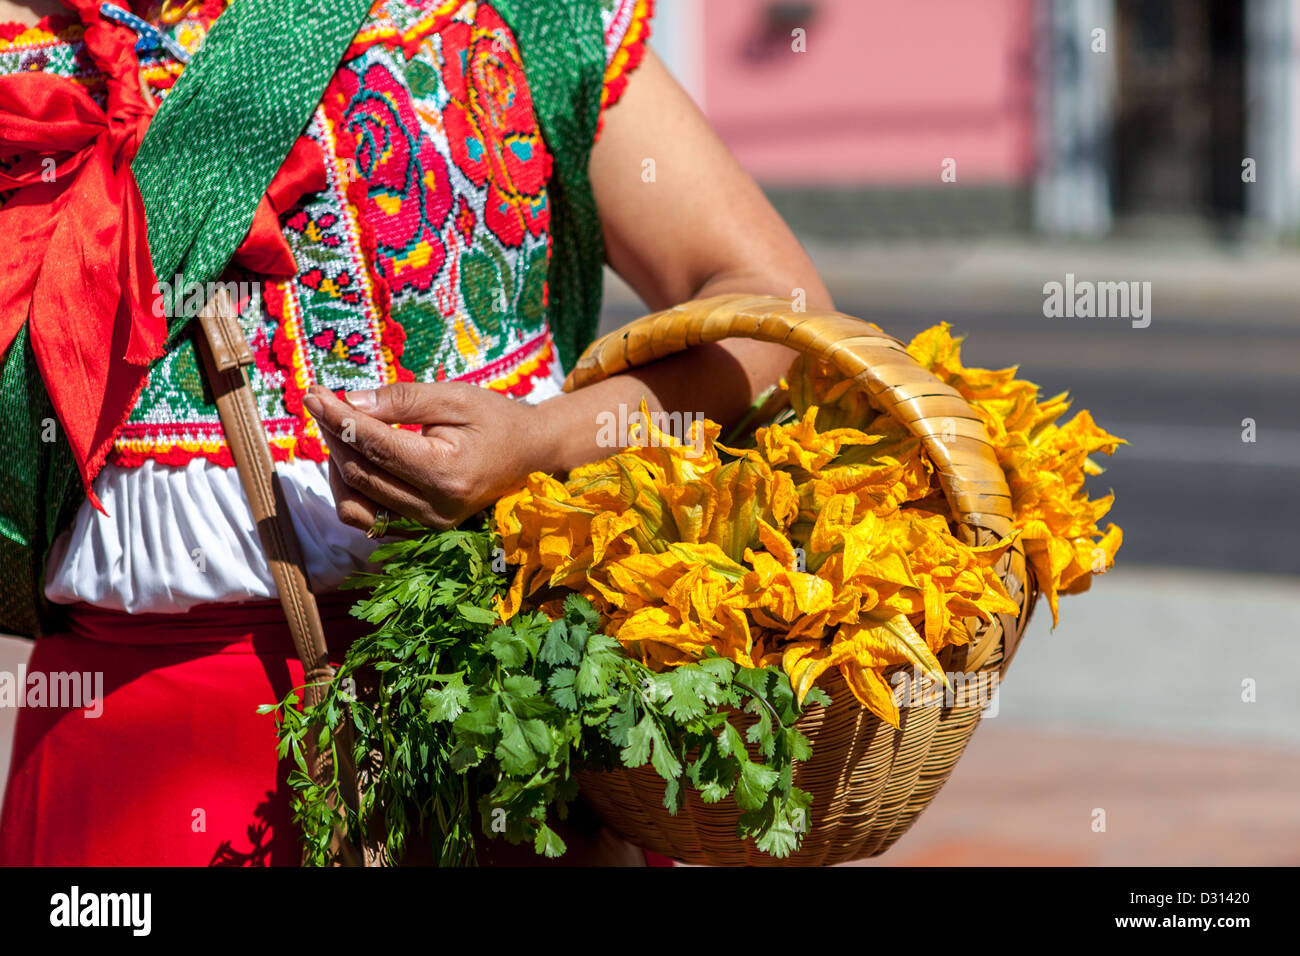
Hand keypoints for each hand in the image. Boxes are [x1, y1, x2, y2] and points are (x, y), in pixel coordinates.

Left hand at [302, 381, 553, 532]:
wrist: (530, 453)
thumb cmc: (495, 418)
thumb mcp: (454, 396)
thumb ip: (402, 400)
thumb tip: (349, 402)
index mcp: (447, 472)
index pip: (376, 446)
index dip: (339, 418)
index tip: (314, 394)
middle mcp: (436, 509)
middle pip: (361, 473)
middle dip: (334, 435)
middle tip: (322, 404)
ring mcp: (429, 526)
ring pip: (355, 503)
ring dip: (337, 465)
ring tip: (342, 432)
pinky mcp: (422, 532)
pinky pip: (368, 520)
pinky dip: (352, 490)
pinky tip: (356, 460)